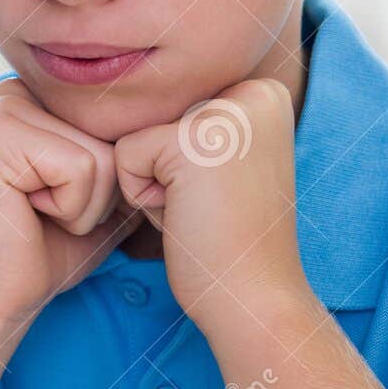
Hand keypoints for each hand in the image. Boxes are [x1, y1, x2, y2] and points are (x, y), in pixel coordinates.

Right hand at [0, 77, 140, 343]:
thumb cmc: (51, 249)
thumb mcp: (109, 194)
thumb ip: (136, 156)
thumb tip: (195, 126)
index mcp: (42, 97)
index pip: (124, 126)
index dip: (118, 180)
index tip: (68, 203)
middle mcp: (21, 91)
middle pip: (116, 137)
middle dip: (104, 192)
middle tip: (54, 213)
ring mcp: (6, 107)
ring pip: (105, 155)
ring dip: (88, 204)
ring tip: (44, 214)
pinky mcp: (0, 136)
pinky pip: (83, 168)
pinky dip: (72, 209)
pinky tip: (32, 215)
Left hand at [114, 78, 309, 331]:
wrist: (256, 297)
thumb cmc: (231, 241)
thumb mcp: (223, 163)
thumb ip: (193, 125)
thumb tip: (126, 101)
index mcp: (263, 93)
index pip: (175, 107)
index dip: (180, 162)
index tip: (220, 194)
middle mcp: (252, 91)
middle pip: (155, 117)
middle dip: (165, 171)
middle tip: (208, 207)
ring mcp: (224, 112)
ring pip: (137, 136)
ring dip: (153, 185)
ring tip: (198, 210)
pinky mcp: (191, 141)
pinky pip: (125, 158)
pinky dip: (142, 198)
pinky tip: (186, 217)